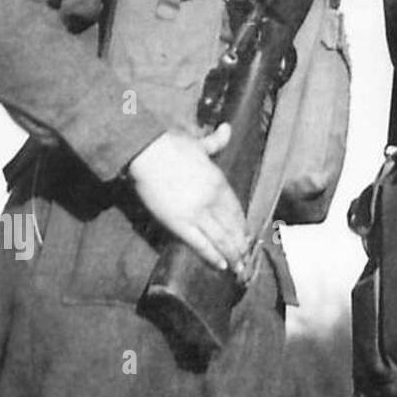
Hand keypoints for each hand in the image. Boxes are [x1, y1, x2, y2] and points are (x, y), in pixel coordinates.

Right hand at [127, 125, 251, 274]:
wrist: (149, 153)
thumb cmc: (172, 146)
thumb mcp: (200, 144)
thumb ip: (216, 141)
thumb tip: (227, 128)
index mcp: (219, 183)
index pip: (236, 209)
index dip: (242, 225)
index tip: (247, 237)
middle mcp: (213, 200)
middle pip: (231, 227)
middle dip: (240, 245)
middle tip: (247, 260)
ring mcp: (197, 213)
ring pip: (220, 238)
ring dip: (231, 255)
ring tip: (239, 268)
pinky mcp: (179, 223)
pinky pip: (199, 243)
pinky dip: (211, 255)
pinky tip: (221, 265)